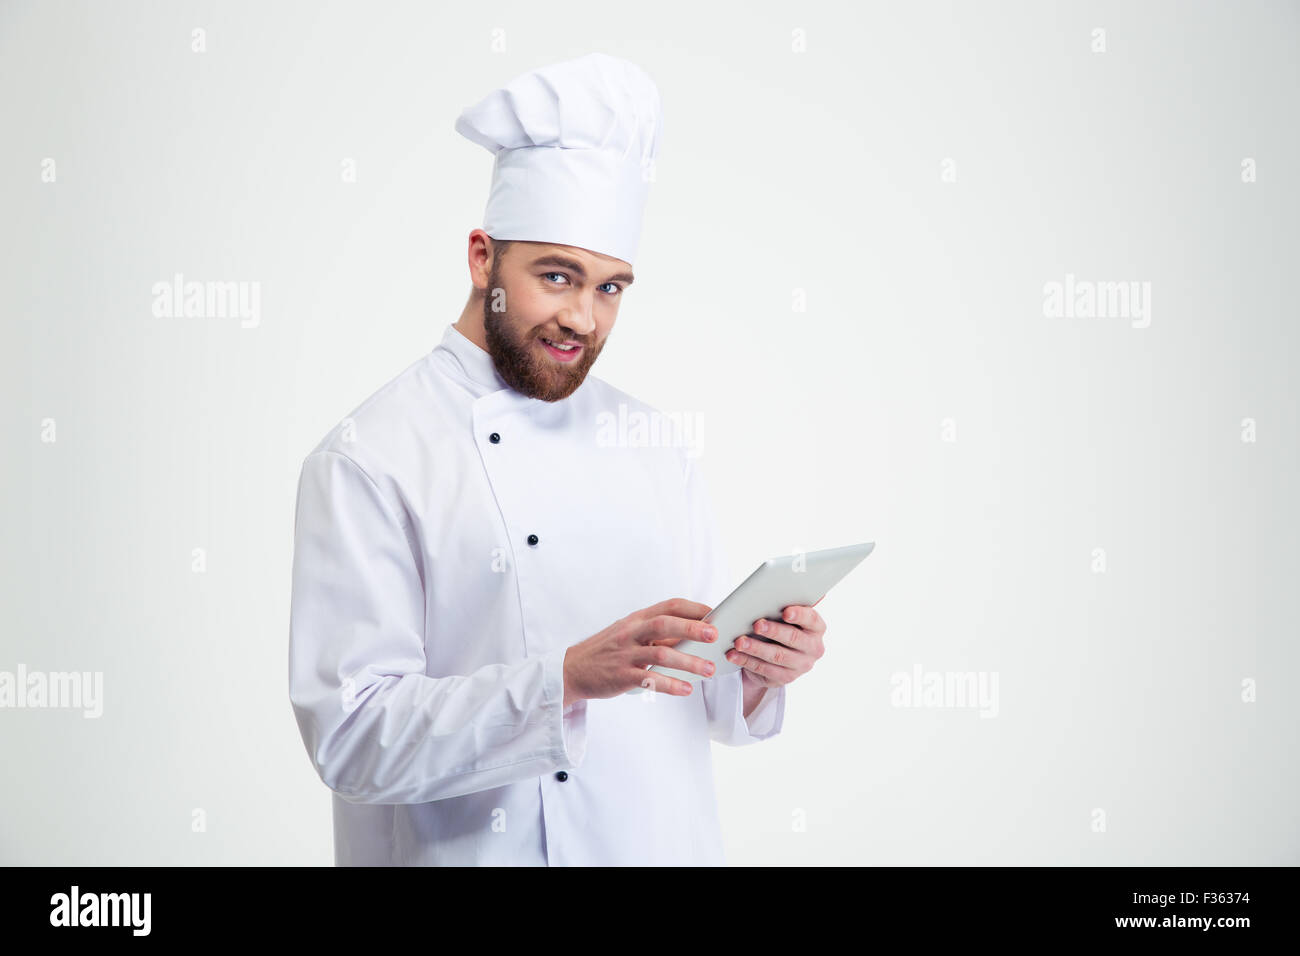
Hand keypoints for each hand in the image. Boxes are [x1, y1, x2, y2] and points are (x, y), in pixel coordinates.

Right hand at [562, 598, 718, 707]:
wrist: (571, 669)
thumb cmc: (608, 650)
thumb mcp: (629, 633)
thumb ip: (656, 633)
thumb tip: (692, 633)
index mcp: (636, 618)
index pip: (669, 606)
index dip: (693, 608)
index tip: (714, 613)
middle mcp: (631, 632)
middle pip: (665, 624)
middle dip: (692, 628)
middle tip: (715, 635)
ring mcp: (625, 654)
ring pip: (661, 653)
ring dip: (688, 661)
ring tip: (708, 669)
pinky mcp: (621, 676)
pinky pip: (650, 679)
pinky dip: (670, 684)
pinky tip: (685, 689)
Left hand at [726, 604, 825, 689]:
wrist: (778, 656)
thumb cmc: (781, 626)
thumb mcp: (785, 617)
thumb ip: (783, 605)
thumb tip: (777, 590)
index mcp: (816, 628)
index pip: (812, 619)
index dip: (799, 615)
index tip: (786, 612)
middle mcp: (813, 648)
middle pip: (793, 638)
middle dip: (774, 631)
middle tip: (756, 625)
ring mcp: (801, 665)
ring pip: (777, 656)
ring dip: (756, 648)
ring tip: (739, 641)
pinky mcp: (786, 678)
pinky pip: (765, 669)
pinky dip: (747, 661)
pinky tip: (734, 655)